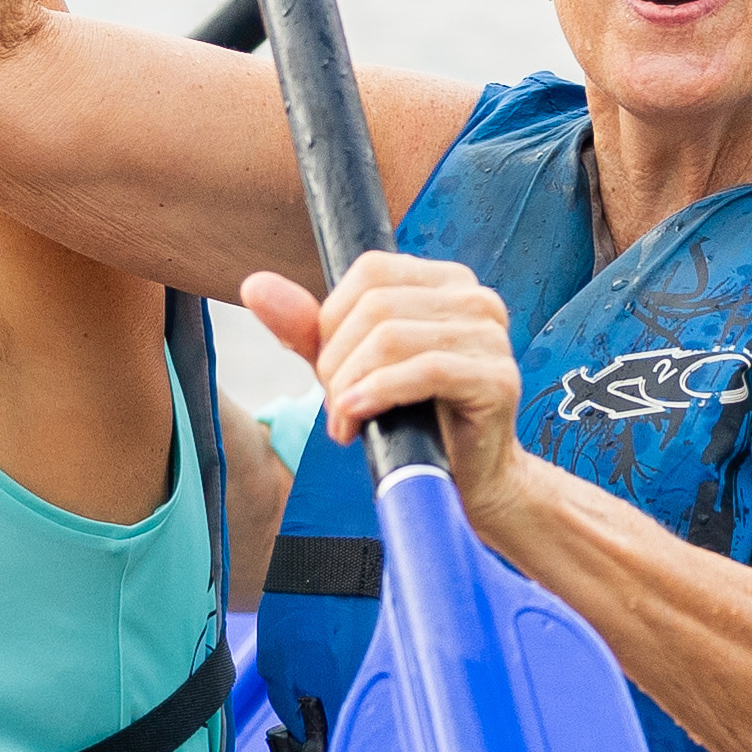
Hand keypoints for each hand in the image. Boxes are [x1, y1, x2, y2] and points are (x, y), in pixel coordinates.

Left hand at [242, 253, 529, 528]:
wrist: (469, 479)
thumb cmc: (415, 418)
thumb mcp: (352, 366)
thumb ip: (307, 326)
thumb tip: (254, 285)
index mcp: (446, 281)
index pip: (370, 272)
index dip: (332, 320)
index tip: (329, 369)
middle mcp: (476, 298)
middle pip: (376, 306)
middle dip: (338, 361)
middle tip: (335, 406)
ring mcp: (492, 337)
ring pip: (392, 338)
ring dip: (351, 386)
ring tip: (346, 423)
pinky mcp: (497, 378)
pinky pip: (425, 370)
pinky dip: (379, 393)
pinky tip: (358, 417)